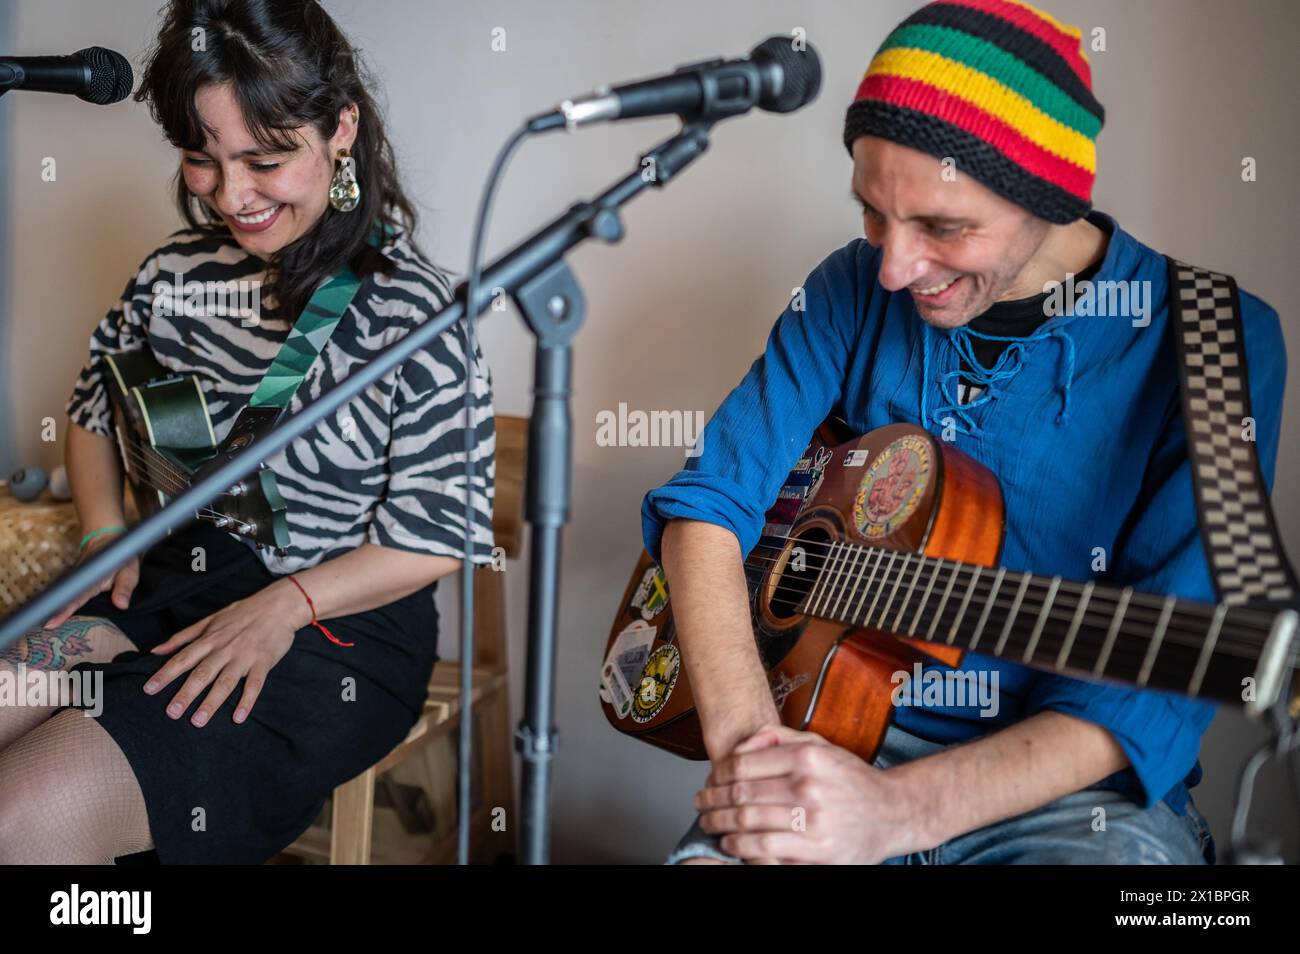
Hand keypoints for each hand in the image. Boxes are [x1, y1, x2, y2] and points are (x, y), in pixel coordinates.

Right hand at [43, 530, 137, 628]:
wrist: (106, 537)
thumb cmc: (121, 557)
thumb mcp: (129, 571)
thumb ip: (124, 588)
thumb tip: (121, 605)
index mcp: (92, 579)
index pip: (76, 598)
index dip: (64, 611)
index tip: (52, 623)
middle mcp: (78, 579)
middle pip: (64, 598)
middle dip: (54, 613)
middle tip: (44, 627)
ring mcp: (73, 578)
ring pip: (62, 595)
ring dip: (55, 608)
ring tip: (45, 623)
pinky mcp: (73, 579)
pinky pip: (65, 592)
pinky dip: (59, 602)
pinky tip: (52, 614)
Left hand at [143, 581, 303, 727]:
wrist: (278, 605)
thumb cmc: (242, 613)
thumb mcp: (210, 620)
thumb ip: (183, 637)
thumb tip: (156, 650)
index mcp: (210, 639)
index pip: (183, 658)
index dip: (165, 674)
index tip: (148, 690)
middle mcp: (225, 648)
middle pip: (202, 673)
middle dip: (186, 693)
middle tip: (172, 713)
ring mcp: (245, 656)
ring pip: (226, 681)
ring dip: (212, 702)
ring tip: (198, 721)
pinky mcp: (264, 662)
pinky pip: (255, 684)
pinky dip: (247, 701)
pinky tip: (238, 717)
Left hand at [694, 725, 935, 863]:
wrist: (893, 813)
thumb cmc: (850, 779)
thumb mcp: (820, 745)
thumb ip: (778, 738)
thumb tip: (741, 746)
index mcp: (808, 758)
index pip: (743, 766)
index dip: (717, 776)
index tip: (709, 782)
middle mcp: (811, 790)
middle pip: (742, 797)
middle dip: (712, 803)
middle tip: (701, 806)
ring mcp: (815, 826)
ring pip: (750, 828)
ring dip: (722, 829)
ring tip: (711, 826)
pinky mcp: (819, 856)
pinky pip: (769, 856)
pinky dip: (744, 852)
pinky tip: (734, 845)